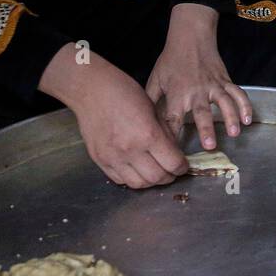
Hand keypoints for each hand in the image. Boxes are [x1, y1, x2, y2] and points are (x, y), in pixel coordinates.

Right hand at [39, 48, 186, 188]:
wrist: (92, 91)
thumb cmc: (124, 93)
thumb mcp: (153, 110)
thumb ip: (165, 134)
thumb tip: (174, 152)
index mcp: (148, 135)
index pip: (172, 163)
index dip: (182, 167)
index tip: (183, 166)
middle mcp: (130, 150)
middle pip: (157, 178)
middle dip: (169, 176)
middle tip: (172, 171)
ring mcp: (112, 157)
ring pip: (138, 184)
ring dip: (150, 181)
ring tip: (155, 172)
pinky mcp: (99, 160)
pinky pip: (119, 180)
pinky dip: (132, 178)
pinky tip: (137, 169)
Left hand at [145, 4, 252, 150]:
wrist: (191, 37)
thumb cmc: (171, 60)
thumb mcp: (156, 79)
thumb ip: (151, 101)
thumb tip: (144, 122)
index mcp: (177, 93)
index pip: (174, 119)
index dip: (173, 136)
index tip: (174, 153)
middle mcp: (196, 91)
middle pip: (202, 113)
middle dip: (206, 130)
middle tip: (210, 146)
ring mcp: (213, 86)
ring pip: (225, 103)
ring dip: (230, 118)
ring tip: (235, 133)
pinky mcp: (225, 80)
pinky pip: (237, 93)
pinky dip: (245, 106)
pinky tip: (248, 120)